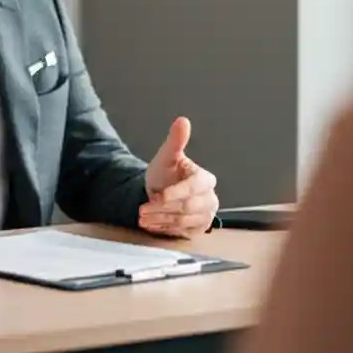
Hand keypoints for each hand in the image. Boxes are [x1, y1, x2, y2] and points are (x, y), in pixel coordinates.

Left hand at [141, 117, 219, 237]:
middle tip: (142, 210)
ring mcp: (205, 216)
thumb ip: (175, 141)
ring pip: (183, 221)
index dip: (175, 193)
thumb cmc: (167, 174)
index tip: (156, 197)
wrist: (162, 193)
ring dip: (160, 220)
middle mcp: (210, 199)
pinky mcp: (197, 230)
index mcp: (205, 180)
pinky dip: (165, 229)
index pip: (193, 188)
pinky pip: (182, 232)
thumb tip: (182, 121)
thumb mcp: (167, 156)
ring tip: (143, 218)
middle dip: (163, 209)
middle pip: (188, 207)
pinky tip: (151, 225)